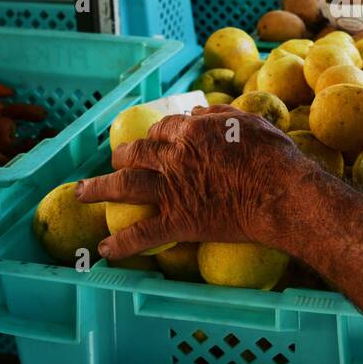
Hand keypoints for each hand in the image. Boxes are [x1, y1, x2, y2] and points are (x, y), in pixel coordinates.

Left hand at [74, 106, 312, 259]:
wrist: (281, 193)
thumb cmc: (274, 157)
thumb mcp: (249, 122)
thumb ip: (220, 115)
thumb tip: (199, 113)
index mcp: (190, 131)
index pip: (163, 129)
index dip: (157, 135)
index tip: (156, 141)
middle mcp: (173, 157)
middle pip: (136, 153)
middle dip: (122, 156)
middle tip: (115, 161)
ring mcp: (171, 189)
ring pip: (124, 186)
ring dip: (98, 189)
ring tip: (82, 193)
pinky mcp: (177, 221)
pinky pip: (142, 234)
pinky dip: (121, 243)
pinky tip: (105, 250)